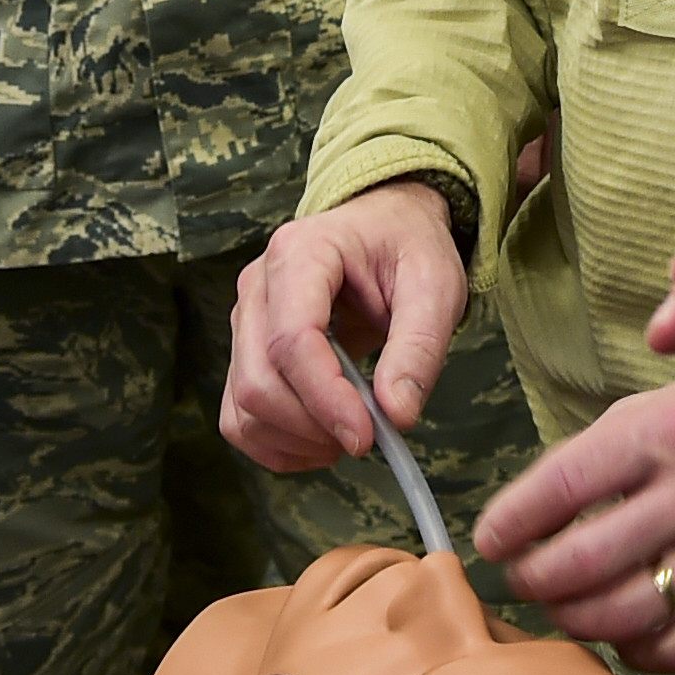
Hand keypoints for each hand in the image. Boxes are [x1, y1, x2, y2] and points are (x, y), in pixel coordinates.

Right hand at [223, 180, 464, 469]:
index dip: (325, 398)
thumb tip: (397, 414)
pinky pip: (239, 418)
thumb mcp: (435, 285)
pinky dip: (277, 445)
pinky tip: (322, 440)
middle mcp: (257, 286)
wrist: (385, 229)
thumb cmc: (408, 247)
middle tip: (370, 435)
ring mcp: (244, 321)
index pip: (291, 339)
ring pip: (243, 406)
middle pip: (259, 380)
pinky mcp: (244, 352)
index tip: (367, 435)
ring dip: (296, 440)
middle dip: (314, 426)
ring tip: (351, 434)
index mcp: (300, 253)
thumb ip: (419, 347)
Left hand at [470, 375, 674, 673]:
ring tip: (559, 606)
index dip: (511, 522)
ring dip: (573, 619)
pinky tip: (618, 629)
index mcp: (658, 435)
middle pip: (583, 562)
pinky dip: (632, 649)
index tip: (490, 539)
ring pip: (623, 614)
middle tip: (519, 577)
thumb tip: (520, 521)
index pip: (560, 488)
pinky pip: (674, 650)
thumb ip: (583, 460)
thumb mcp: (645, 413)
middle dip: (532, 579)